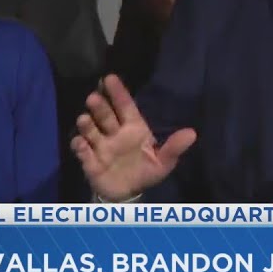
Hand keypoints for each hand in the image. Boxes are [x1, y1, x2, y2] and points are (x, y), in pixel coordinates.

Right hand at [70, 75, 196, 201]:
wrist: (128, 193)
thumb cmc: (146, 171)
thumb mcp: (163, 161)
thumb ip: (174, 147)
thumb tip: (192, 133)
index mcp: (133, 128)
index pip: (125, 106)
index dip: (118, 93)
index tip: (109, 78)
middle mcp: (115, 133)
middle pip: (105, 116)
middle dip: (99, 106)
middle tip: (93, 98)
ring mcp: (101, 146)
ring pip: (91, 130)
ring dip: (87, 124)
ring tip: (84, 119)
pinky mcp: (90, 160)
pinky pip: (82, 151)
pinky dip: (80, 147)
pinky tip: (81, 143)